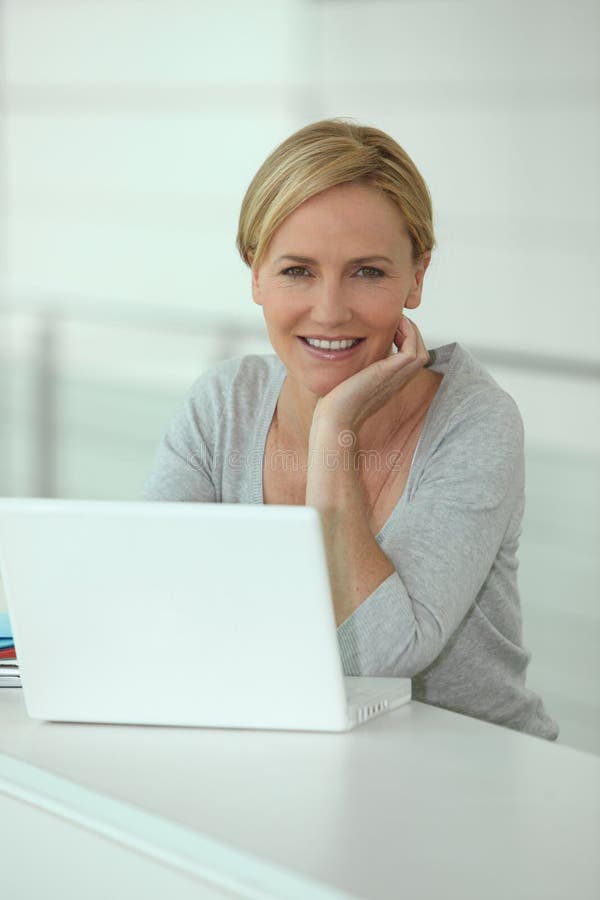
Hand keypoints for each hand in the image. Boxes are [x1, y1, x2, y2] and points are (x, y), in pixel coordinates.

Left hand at [311, 316, 430, 434]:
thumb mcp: (349, 380)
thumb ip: (355, 367)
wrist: (334, 419)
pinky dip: (408, 334)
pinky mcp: (389, 372)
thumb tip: (346, 351)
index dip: (405, 342)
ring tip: (397, 322)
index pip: (409, 362)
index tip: (391, 329)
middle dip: (411, 334)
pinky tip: (393, 326)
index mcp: (389, 384)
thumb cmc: (335, 404)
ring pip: (420, 353)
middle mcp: (396, 382)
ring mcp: (395, 378)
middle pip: (420, 356)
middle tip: (396, 322)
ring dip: (412, 333)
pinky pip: (412, 351)